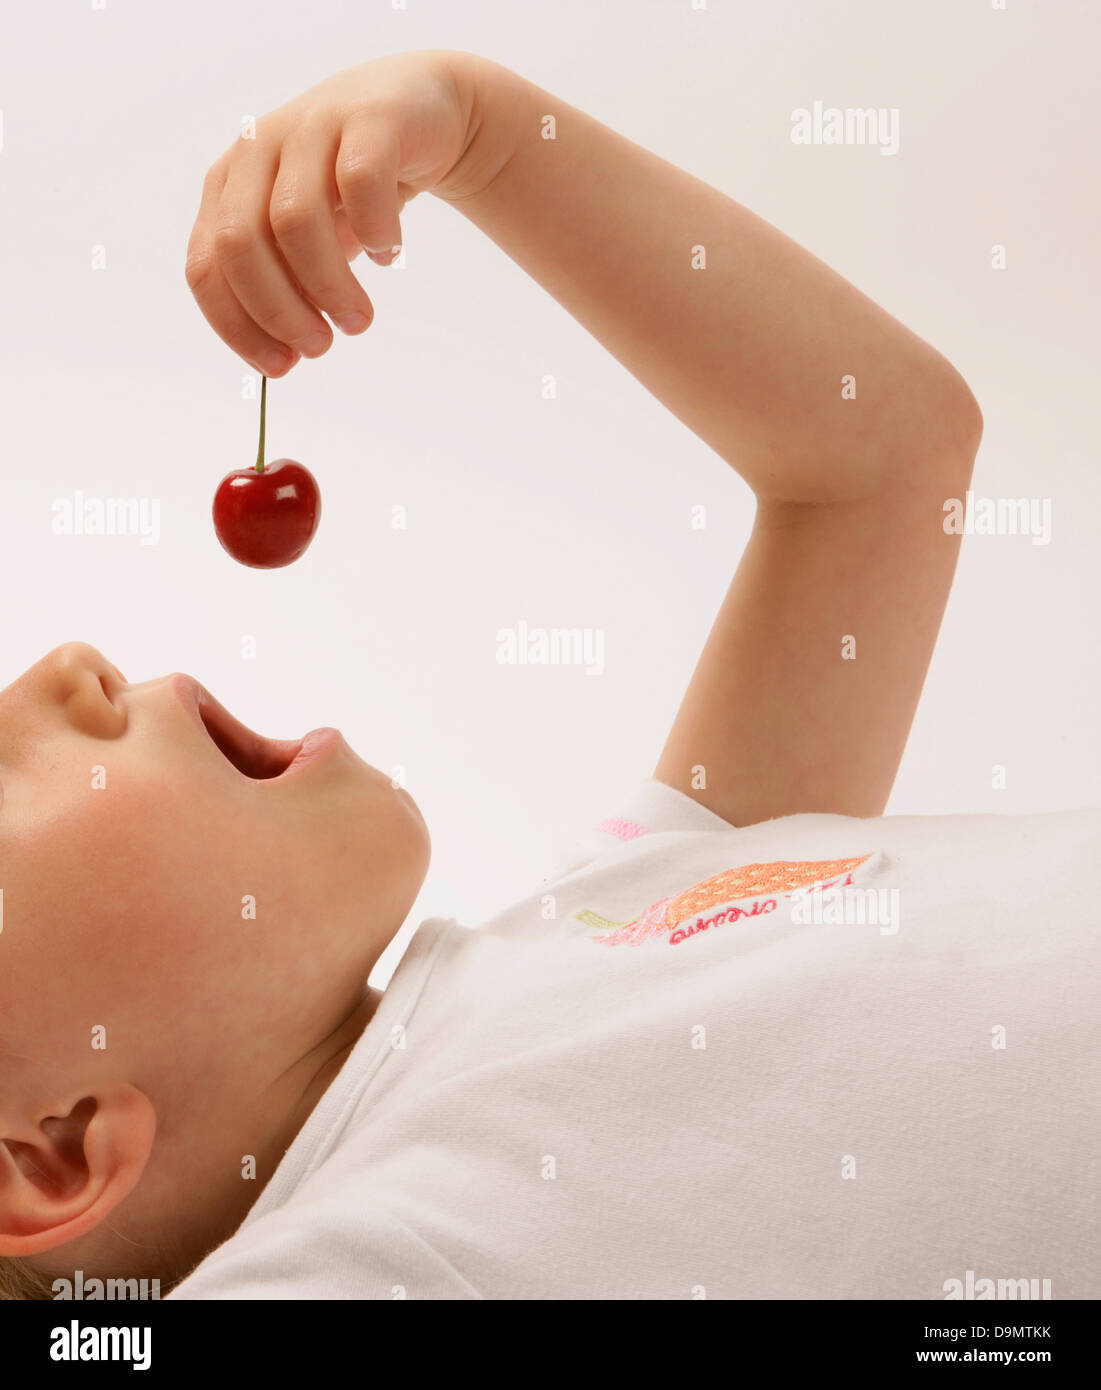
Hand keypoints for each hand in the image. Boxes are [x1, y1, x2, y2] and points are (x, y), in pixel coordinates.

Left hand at [185, 51, 476, 376]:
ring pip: (295, 220)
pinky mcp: (367, 120)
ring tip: (358, 322)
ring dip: (329, 288)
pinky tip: (389, 255)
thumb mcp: (306, 240)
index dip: (237, 326)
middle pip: (240, 244)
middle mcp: (257, 151)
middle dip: (278, 312)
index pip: (206, 266)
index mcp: (228, 186)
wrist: (421, 112)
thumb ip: (282, 285)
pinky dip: (376, 234)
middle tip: (320, 347)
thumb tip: (275, 357)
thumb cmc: (352, 189)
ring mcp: (310, 127)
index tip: (281, 367)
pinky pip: (361, 183)